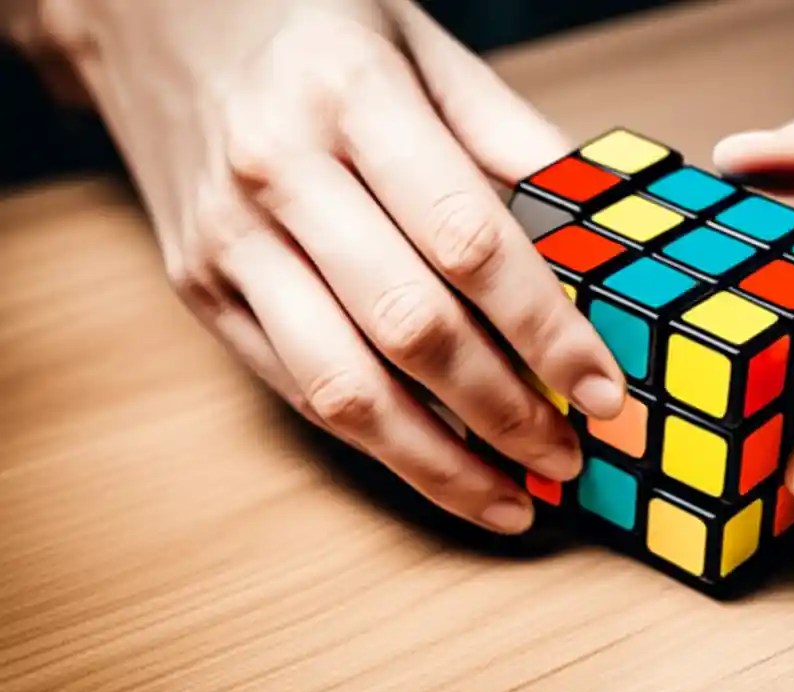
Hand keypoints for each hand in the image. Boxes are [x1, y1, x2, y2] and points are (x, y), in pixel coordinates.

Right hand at [45, 0, 626, 532]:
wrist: (148, 13)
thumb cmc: (304, 21)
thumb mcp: (418, 42)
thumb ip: (508, 131)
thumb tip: (596, 218)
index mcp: (351, 96)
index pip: (467, 241)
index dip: (545, 330)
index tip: (603, 389)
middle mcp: (279, 173)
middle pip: (410, 328)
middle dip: (505, 410)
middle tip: (568, 455)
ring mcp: (227, 240)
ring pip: (343, 386)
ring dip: (439, 461)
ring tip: (512, 498)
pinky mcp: (199, 289)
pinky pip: (296, 386)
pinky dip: (374, 440)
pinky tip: (436, 464)